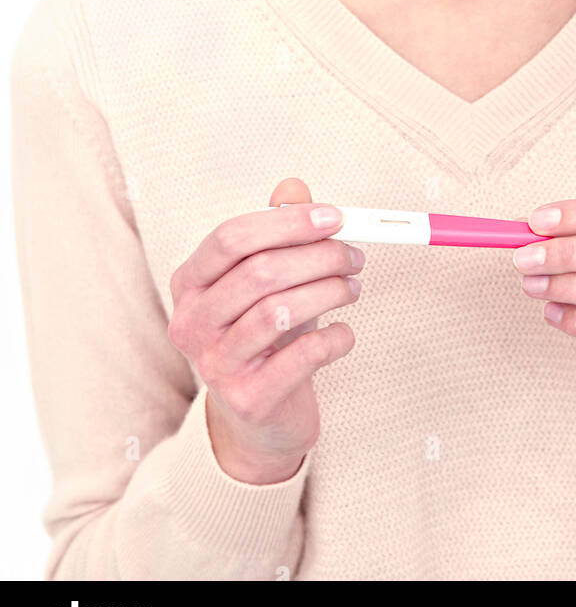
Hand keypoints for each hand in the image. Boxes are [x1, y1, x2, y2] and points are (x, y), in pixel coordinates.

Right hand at [168, 177, 363, 482]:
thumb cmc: (265, 337)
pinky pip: (303, 356)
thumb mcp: (266, 281)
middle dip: (318, 257)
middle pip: (259, 272)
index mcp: (190, 284)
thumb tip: (293, 187)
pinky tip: (344, 333)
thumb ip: (275, 231)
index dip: (287, 222)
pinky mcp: (248, 400)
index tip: (334, 217)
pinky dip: (335, 338)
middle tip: (353, 256)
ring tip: (352, 287)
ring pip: (279, 311)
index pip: (231, 237)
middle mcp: (192, 323)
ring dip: (329, 292)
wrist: (258, 419)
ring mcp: (215, 365)